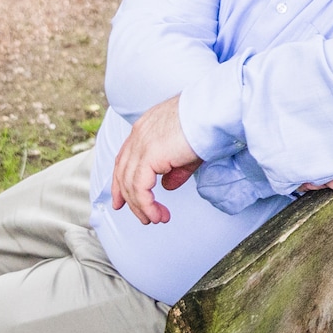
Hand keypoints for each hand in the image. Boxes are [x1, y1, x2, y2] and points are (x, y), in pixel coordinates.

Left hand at [110, 94, 201, 225]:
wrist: (211, 113)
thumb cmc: (205, 124)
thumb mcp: (186, 152)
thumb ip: (174, 170)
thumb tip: (167, 186)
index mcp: (144, 128)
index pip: (124, 158)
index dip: (120, 181)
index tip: (121, 200)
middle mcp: (138, 134)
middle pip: (122, 172)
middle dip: (127, 198)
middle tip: (141, 216)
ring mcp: (140, 144)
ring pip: (129, 183)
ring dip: (141, 206)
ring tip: (155, 219)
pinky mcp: (148, 155)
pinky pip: (139, 188)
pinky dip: (146, 205)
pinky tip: (156, 213)